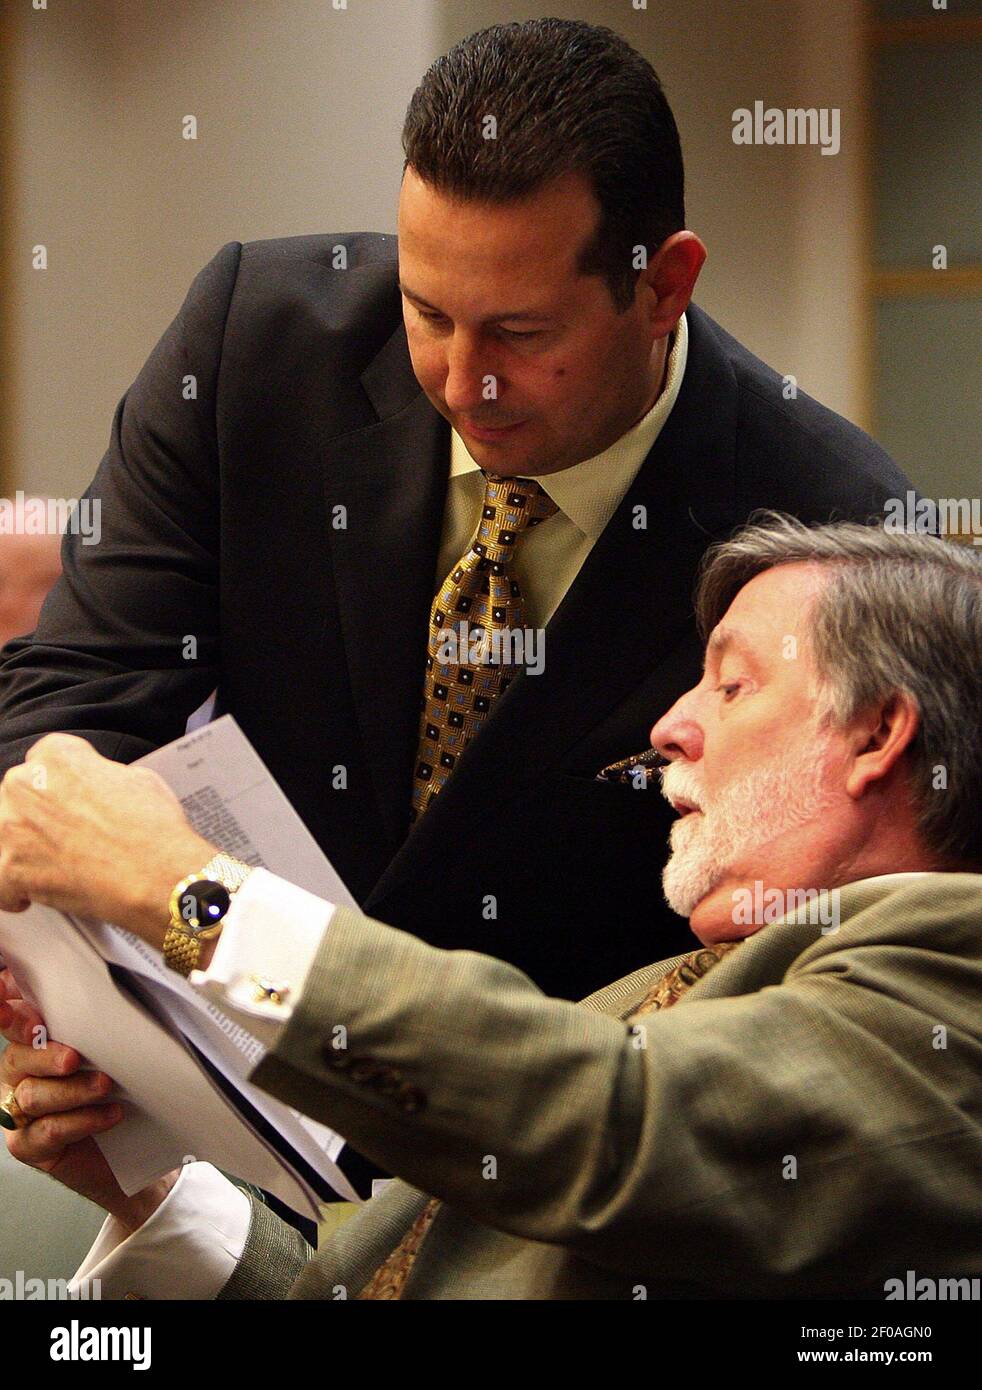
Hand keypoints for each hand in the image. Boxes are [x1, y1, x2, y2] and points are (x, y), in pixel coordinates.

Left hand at [0, 732, 215, 943]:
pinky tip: (34, 890)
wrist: (155, 876)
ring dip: (26, 851)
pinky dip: (15, 891)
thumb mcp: (137, 779)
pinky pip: (1, 884)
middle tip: (68, 834)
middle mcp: (26, 787)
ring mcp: (13, 829)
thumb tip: (95, 788)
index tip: (67, 797)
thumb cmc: (152, 831)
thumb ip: (100, 776)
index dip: (60, 783)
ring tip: (58, 864)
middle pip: (20, 796)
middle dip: (40, 815)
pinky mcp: (10, 870)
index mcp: (57, 757)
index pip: (43, 759)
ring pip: (6, 837)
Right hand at [0, 965, 177, 1232]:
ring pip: (32, 1095)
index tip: (16, 1003)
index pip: (11, 1015)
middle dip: (45, 1056)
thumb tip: (111, 987)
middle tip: (75, 1058)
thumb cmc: (120, 1087)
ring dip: (73, 1090)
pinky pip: (46, 1131)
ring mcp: (17, 1110)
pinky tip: (110, 1115)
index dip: (8, 1009)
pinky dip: (81, 1121)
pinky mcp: (27, 1145)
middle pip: (15, 1057)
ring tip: (106, 1086)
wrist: (132, 1147)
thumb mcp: (112, 1049)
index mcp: (33, 1040)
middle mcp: (18, 1072)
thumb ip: (99, 1022)